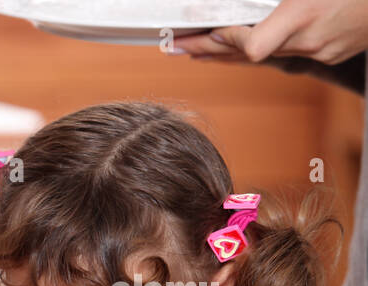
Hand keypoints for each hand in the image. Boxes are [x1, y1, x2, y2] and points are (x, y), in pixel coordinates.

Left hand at [171, 0, 367, 63]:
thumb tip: (246, 2)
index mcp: (305, 14)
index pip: (252, 45)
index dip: (225, 41)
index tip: (202, 35)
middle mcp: (311, 38)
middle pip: (248, 54)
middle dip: (208, 48)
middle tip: (175, 46)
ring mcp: (323, 50)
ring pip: (265, 56)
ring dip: (229, 53)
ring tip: (196, 51)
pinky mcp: (332, 53)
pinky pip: (288, 53)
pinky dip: (263, 48)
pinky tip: (242, 47)